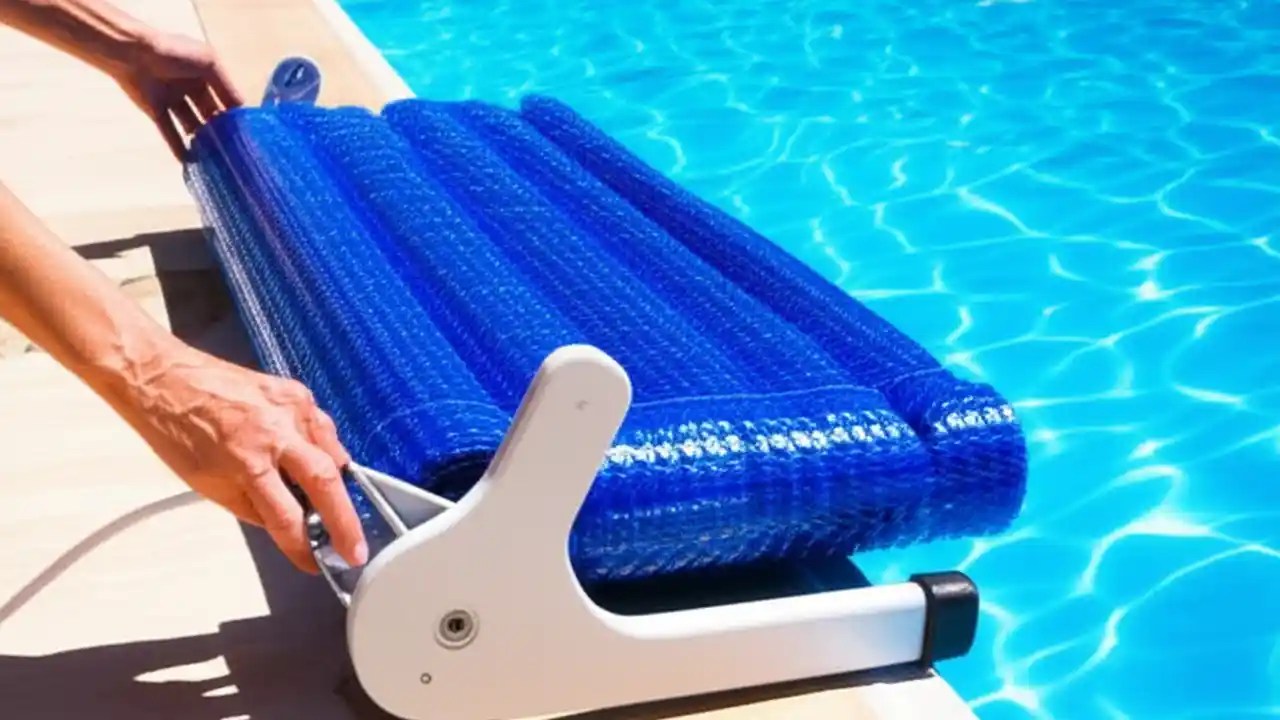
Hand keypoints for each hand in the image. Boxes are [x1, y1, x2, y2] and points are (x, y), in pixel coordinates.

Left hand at [107, 30, 243, 160]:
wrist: (133, 54)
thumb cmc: (175, 53)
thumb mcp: (209, 63)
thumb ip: (226, 86)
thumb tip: (243, 109)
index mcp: (204, 73)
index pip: (224, 97)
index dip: (234, 113)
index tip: (246, 132)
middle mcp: (190, 87)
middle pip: (208, 112)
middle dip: (219, 129)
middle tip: (234, 149)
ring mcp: (172, 100)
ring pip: (191, 124)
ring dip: (202, 139)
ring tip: (216, 158)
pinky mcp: (155, 111)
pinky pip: (170, 132)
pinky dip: (178, 147)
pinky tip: (191, 162)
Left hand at [113, 342, 366, 572]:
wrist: (162, 377)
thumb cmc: (175, 431)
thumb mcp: (207, 483)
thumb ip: (251, 505)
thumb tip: (285, 522)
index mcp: (247, 461)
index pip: (286, 516)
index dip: (302, 546)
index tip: (314, 563)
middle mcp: (276, 433)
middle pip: (325, 482)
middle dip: (346, 522)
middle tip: (356, 550)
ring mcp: (291, 408)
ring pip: (333, 452)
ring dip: (341, 484)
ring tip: (339, 507)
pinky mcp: (295, 392)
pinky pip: (323, 428)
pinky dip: (327, 450)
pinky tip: (322, 463)